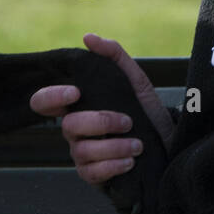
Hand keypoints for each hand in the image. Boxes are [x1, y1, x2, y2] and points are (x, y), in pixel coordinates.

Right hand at [29, 33, 174, 185]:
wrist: (170, 148)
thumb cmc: (148, 114)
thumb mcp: (136, 81)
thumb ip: (114, 55)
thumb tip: (88, 37)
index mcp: (79, 106)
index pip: (44, 102)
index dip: (51, 96)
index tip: (76, 92)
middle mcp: (76, 130)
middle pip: (68, 126)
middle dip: (101, 122)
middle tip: (128, 121)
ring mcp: (82, 154)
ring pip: (82, 151)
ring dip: (114, 146)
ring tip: (138, 145)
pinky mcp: (93, 176)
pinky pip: (91, 173)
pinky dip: (112, 166)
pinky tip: (130, 161)